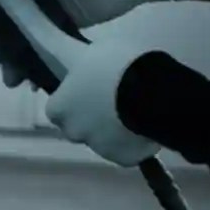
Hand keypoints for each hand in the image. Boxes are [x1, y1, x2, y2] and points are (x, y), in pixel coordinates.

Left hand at [45, 39, 160, 166]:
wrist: (154, 91)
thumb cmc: (117, 65)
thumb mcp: (91, 51)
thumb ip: (78, 63)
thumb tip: (72, 59)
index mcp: (59, 106)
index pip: (56, 109)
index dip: (71, 101)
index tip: (85, 91)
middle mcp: (73, 131)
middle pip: (77, 127)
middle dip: (89, 118)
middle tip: (110, 100)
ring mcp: (99, 148)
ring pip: (102, 141)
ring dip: (112, 130)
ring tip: (135, 110)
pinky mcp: (124, 158)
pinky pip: (126, 150)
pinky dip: (133, 142)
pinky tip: (147, 125)